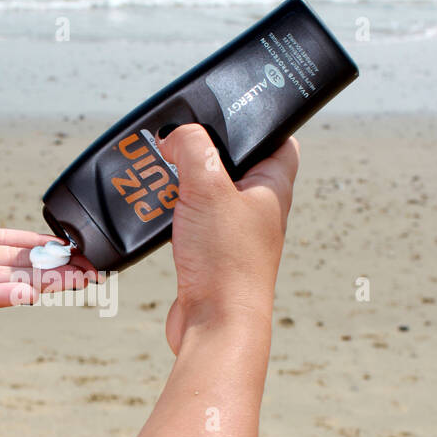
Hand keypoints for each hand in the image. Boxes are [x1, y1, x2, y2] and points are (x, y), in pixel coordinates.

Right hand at [155, 126, 299, 355]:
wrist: (216, 324)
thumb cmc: (228, 264)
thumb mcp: (208, 188)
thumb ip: (192, 148)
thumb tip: (177, 135)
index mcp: (272, 187)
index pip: (279, 139)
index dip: (259, 122)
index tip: (231, 111)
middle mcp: (258, 208)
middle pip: (234, 163)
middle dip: (204, 151)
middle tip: (180, 142)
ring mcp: (234, 232)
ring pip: (207, 192)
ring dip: (182, 183)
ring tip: (162, 174)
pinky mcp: (210, 253)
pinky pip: (189, 220)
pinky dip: (172, 212)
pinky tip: (156, 211)